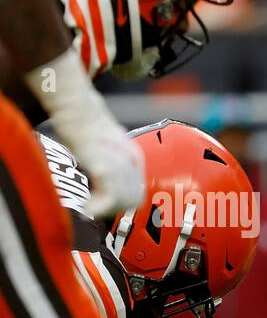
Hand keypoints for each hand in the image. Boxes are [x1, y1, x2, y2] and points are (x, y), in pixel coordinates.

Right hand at [27, 47, 144, 217]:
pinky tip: (86, 208)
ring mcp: (121, 165)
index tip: (106, 206)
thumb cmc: (82, 124)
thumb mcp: (103, 146)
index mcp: (134, 158)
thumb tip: (102, 179)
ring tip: (89, 208)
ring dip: (106, 209)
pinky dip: (99, 207)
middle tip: (96, 208)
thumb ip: (108, 162)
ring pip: (123, 199)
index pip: (137, 191)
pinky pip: (110, 196)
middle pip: (134, 199)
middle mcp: (132, 162)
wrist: (77, 108)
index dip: (123, 202)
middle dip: (116, 208)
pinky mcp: (106, 167)